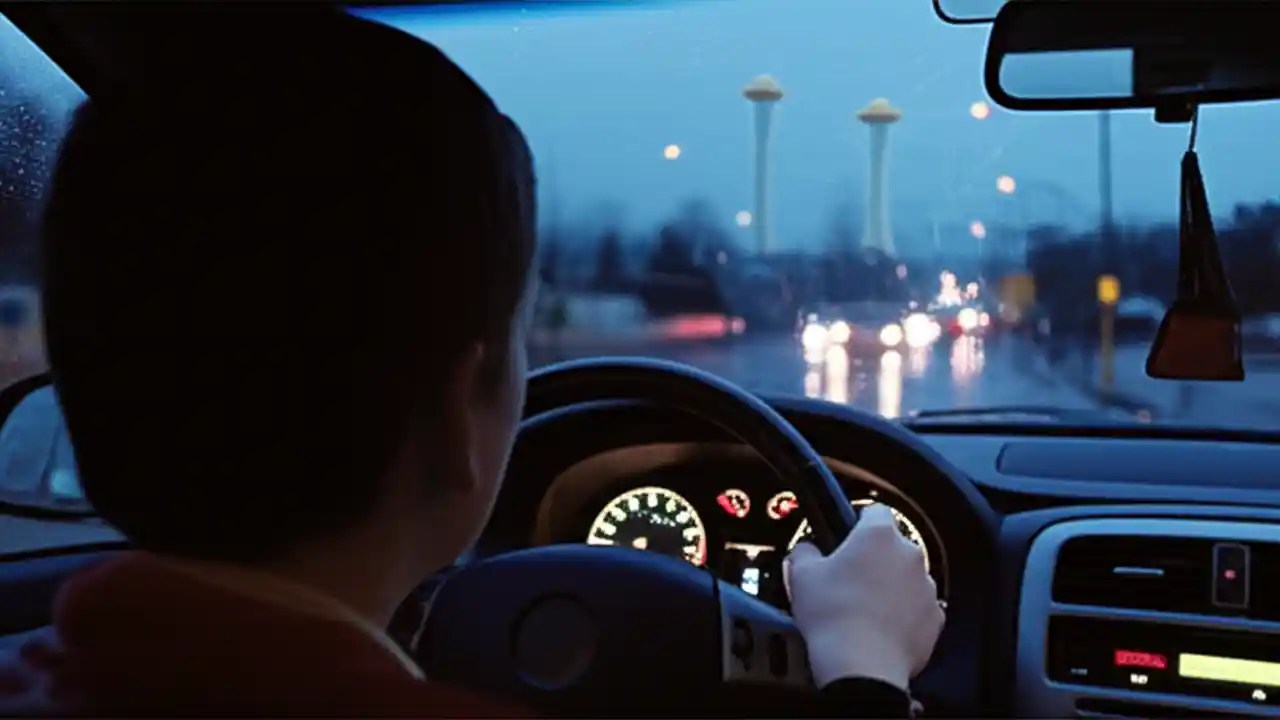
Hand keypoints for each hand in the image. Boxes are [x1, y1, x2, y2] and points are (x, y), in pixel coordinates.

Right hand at [784, 503, 943, 690]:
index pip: (874, 510)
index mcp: (878, 535)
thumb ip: (804, 551)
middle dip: (874, 558)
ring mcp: (926, 587)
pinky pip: (918, 608)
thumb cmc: (833, 616)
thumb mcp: (801, 575)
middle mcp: (909, 555)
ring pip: (907, 577)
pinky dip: (903, 614)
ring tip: (863, 608)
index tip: (848, 535)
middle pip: (892, 545)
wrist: (862, 665)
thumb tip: (807, 549)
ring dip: (890, 586)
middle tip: (848, 578)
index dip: (858, 522)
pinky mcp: (935, 617)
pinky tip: (880, 627)